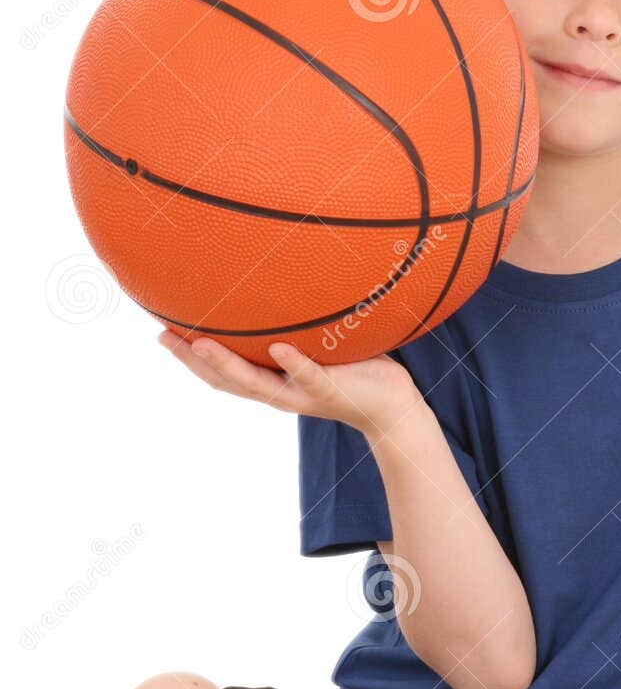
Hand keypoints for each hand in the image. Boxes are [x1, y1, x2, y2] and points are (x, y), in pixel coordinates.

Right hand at [157, 329, 418, 432]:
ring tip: (199, 345)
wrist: (393, 407)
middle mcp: (280, 392)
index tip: (159, 333)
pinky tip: (279, 349)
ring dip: (228, 365)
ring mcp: (303, 393)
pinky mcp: (333, 390)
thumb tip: (284, 282)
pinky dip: (294, 364)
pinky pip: (311, 376)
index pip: (222, 372)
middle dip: (192, 361)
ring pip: (258, 383)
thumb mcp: (320, 344)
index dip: (188, 357)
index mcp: (272, 381)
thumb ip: (298, 324)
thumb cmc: (355, 368)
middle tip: (163, 337)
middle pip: (226, 380)